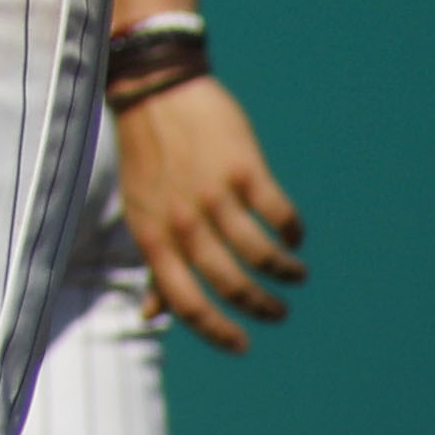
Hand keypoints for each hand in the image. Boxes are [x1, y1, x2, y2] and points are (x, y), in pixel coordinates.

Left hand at [119, 75, 306, 350]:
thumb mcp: (139, 213)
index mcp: (153, 236)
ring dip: (285, 272)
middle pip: (231, 284)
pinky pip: (279, 215)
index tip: (242, 344)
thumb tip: (153, 316)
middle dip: (261, 307)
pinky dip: (293, 232)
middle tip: (278, 311)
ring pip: (261, 255)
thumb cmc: (147, 158)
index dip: (217, 332)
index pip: (186, 303)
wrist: (153, 90)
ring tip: (295, 275)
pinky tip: (294, 236)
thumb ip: (152, 265)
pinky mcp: (242, 168)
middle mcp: (182, 220)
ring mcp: (213, 193)